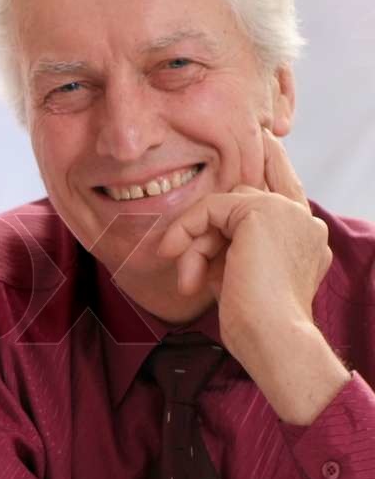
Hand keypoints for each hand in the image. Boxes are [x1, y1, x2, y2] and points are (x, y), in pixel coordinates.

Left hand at [157, 130, 348, 423]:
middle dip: (203, 227)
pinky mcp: (261, 212)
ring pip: (221, 206)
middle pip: (241, 196)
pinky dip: (187, 232)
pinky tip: (178, 259)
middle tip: (172, 251)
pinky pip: (210, 208)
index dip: (267, 162)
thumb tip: (196, 236)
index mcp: (306, 235)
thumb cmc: (253, 322)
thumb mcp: (238, 277)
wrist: (273, 338)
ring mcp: (285, 212)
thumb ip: (230, 247)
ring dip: (194, 243)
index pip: (281, 186)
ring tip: (188, 280)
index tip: (261, 140)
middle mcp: (303, 219)